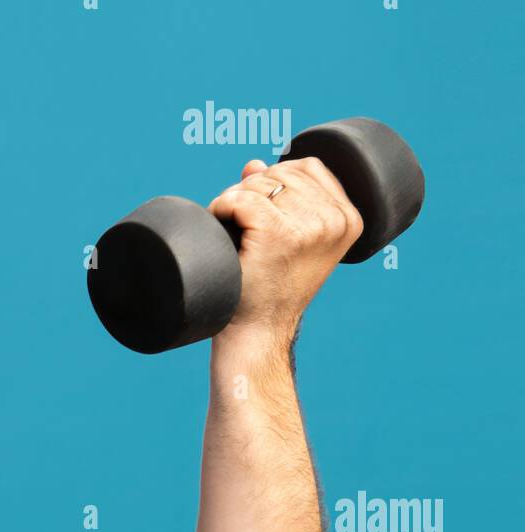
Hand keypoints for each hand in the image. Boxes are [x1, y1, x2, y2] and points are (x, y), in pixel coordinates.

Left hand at [208, 156, 364, 345]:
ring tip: (232, 227)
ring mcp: (308, 227)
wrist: (258, 330)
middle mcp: (334, 221)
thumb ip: (281, 197)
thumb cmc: (271, 289)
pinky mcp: (277, 233)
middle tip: (242, 222)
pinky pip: (240, 198)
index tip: (264, 210)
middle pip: (283, 172)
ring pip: (260, 183)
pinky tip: (219, 224)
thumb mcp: (290, 239)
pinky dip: (222, 207)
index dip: (278, 179)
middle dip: (254, 189)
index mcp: (349, 219)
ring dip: (236, 199)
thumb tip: (254, 164)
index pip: (310, 167)